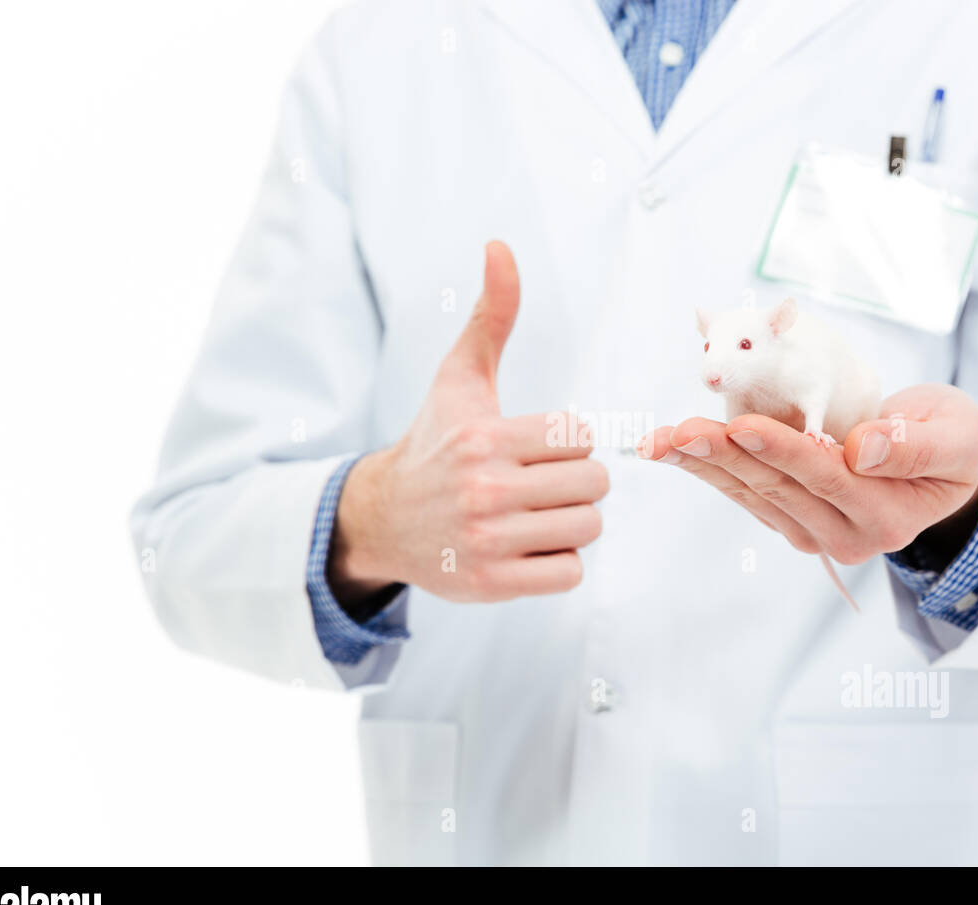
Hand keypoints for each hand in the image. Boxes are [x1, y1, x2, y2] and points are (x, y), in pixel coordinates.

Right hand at [329, 241, 608, 603]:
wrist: (384, 518)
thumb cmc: (435, 443)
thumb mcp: (459, 378)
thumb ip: (491, 316)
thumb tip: (501, 246)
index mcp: (485, 438)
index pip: (581, 439)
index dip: (567, 444)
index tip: (534, 449)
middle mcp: (484, 491)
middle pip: (594, 485)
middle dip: (574, 483)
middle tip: (538, 484)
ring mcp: (487, 542)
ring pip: (587, 527)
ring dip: (570, 522)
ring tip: (533, 515)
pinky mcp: (491, 584)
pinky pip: (570, 571)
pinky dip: (559, 562)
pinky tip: (528, 546)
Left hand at [638, 384, 977, 566]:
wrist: (946, 469)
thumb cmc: (952, 444)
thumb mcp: (953, 438)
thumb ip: (914, 447)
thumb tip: (862, 448)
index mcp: (886, 517)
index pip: (825, 478)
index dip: (782, 450)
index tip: (740, 424)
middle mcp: (845, 535)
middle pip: (776, 489)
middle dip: (723, 456)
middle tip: (677, 432)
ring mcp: (814, 532)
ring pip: (752, 494)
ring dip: (702, 465)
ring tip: (658, 442)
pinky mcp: (792, 519)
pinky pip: (746, 493)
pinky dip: (709, 469)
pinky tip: (674, 450)